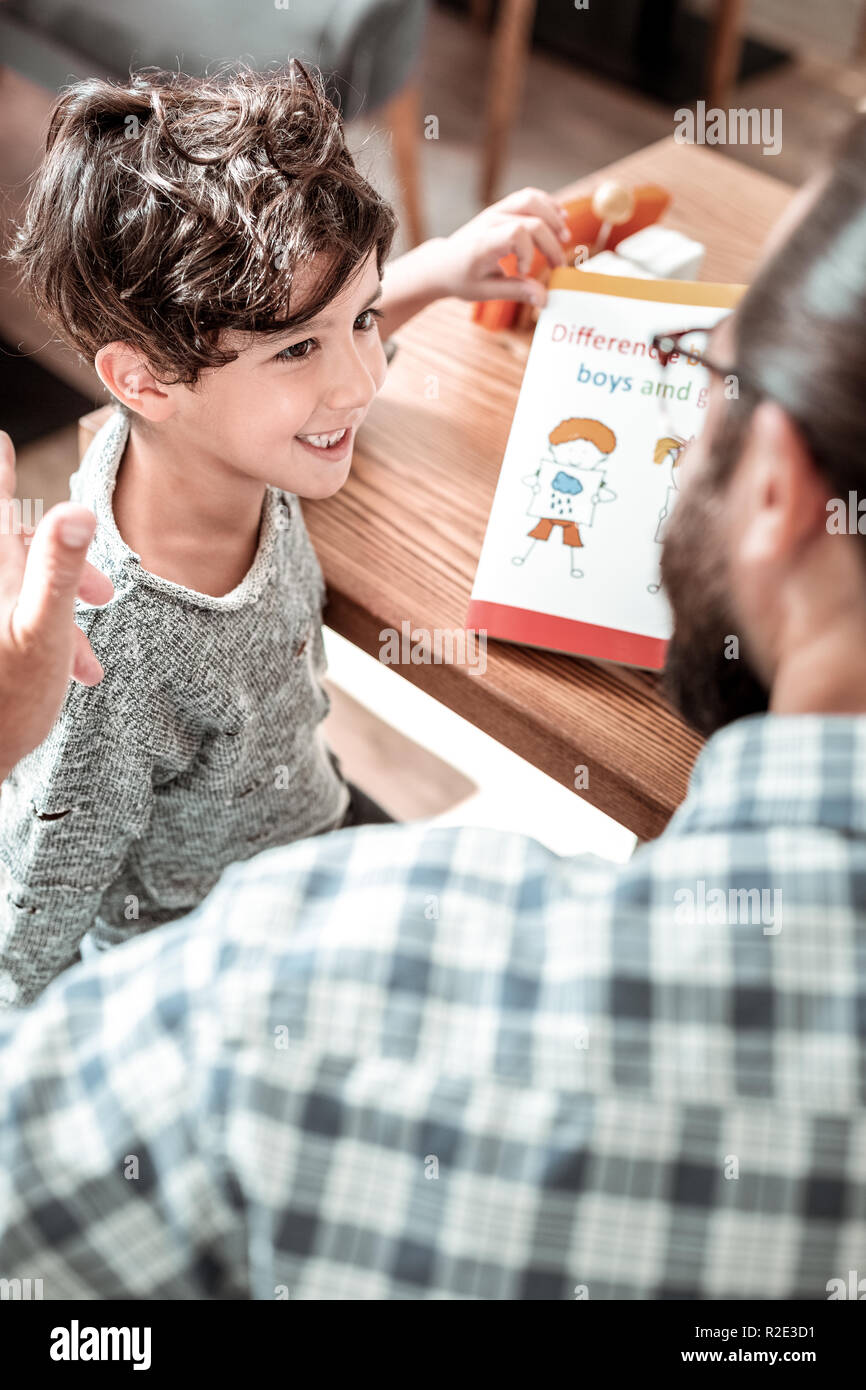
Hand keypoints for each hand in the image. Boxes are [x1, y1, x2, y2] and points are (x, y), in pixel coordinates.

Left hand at [0, 430, 113, 780]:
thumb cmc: (6, 702)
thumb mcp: (43, 632)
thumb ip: (57, 568)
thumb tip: (75, 510)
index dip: (0, 470)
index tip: (0, 438)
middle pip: (15, 549)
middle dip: (62, 566)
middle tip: (102, 597)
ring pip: (21, 590)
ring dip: (61, 611)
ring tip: (88, 658)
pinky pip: (16, 622)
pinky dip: (47, 637)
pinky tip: (70, 671)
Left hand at [428, 187, 571, 306]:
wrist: (442, 263)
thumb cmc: (461, 278)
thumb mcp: (485, 291)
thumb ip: (516, 292)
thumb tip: (545, 299)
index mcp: (484, 242)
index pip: (517, 232)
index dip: (529, 252)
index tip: (524, 272)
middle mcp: (491, 221)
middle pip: (533, 219)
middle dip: (551, 243)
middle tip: (558, 266)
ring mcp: (496, 211)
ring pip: (531, 199)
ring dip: (553, 216)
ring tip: (564, 237)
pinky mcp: (502, 208)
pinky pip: (528, 197)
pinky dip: (547, 205)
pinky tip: (560, 219)